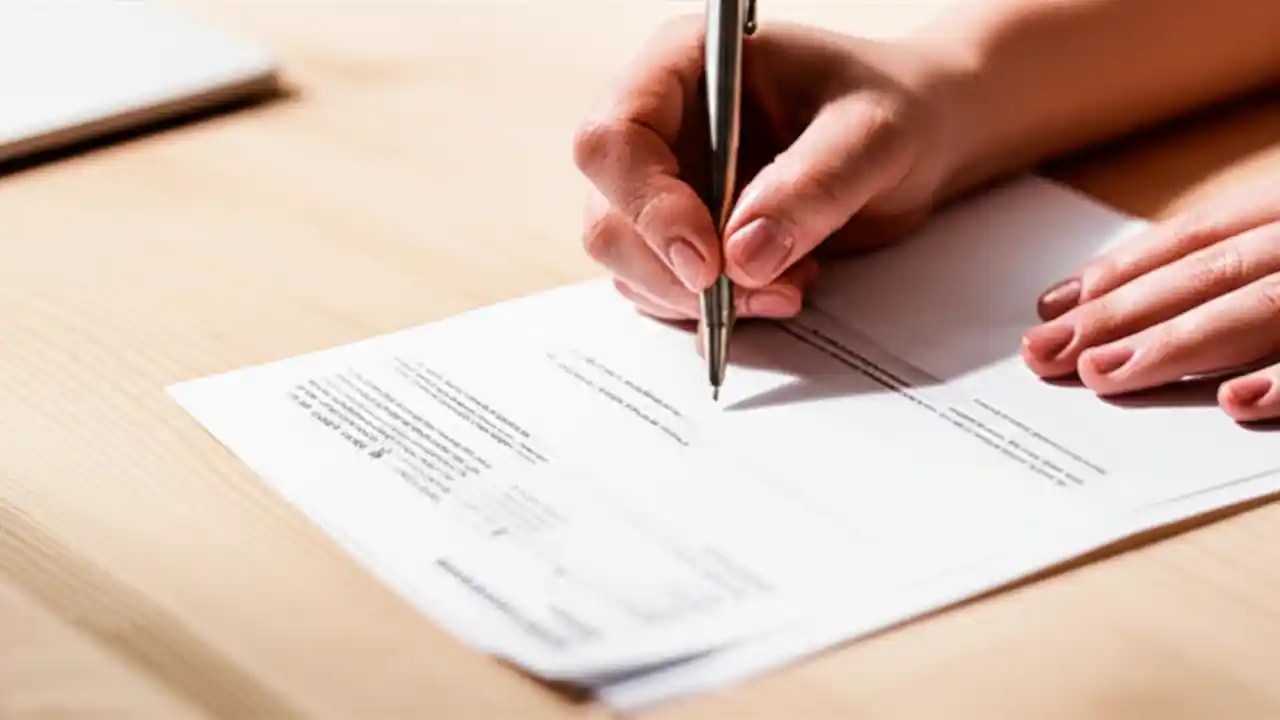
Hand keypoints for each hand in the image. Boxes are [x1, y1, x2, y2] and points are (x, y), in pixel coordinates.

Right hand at [572, 17, 969, 320]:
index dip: (647, 206)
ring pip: (627, 261)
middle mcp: (660, 125)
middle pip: (608, 213)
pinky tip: (775, 288)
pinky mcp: (683, 235)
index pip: (614, 138)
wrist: (921, 140)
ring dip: (696, 298)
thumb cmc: (898, 110)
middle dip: (673, 271)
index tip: (707, 260)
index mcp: (685, 67)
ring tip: (785, 286)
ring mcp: (665, 184)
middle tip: (754, 292)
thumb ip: (812, 186)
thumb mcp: (873, 136)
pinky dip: (711, 309)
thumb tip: (742, 257)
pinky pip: (662, 288)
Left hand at [1022, 177, 1279, 421]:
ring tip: (1100, 372)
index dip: (1121, 270)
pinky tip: (1232, 401)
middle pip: (1208, 274)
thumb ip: (1241, 257)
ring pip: (1259, 307)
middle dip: (1119, 314)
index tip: (1052, 305)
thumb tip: (1133, 295)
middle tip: (1045, 350)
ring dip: (1174, 344)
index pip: (1196, 237)